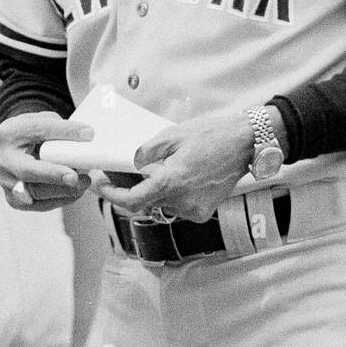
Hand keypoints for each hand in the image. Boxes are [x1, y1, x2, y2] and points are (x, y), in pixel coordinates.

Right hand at [0, 110, 94, 211]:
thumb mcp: (46, 120)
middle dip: (52, 175)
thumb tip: (87, 135)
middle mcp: (4, 160)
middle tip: (74, 177)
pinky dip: (61, 199)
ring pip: (35, 192)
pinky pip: (40, 204)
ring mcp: (7, 183)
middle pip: (28, 171)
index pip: (37, 130)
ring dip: (63, 190)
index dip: (62, 133)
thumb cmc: (35, 132)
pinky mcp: (16, 201)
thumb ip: (62, 127)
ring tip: (84, 182)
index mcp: (9, 133)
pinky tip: (77, 191)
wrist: (19, 149)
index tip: (88, 134)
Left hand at [95, 113, 256, 222]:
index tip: (100, 186)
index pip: (132, 201)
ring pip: (162, 204)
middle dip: (131, 188)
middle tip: (119, 171)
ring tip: (148, 169)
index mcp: (172, 182)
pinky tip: (172, 175)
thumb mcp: (172, 135)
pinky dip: (171, 193)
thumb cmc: (212, 135)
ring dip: (153, 190)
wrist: (246, 143)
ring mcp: (194, 209)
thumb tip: (131, 164)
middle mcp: (182, 201)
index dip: (112, 195)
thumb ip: (146, 152)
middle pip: (146, 202)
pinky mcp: (203, 211)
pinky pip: (178, 205)